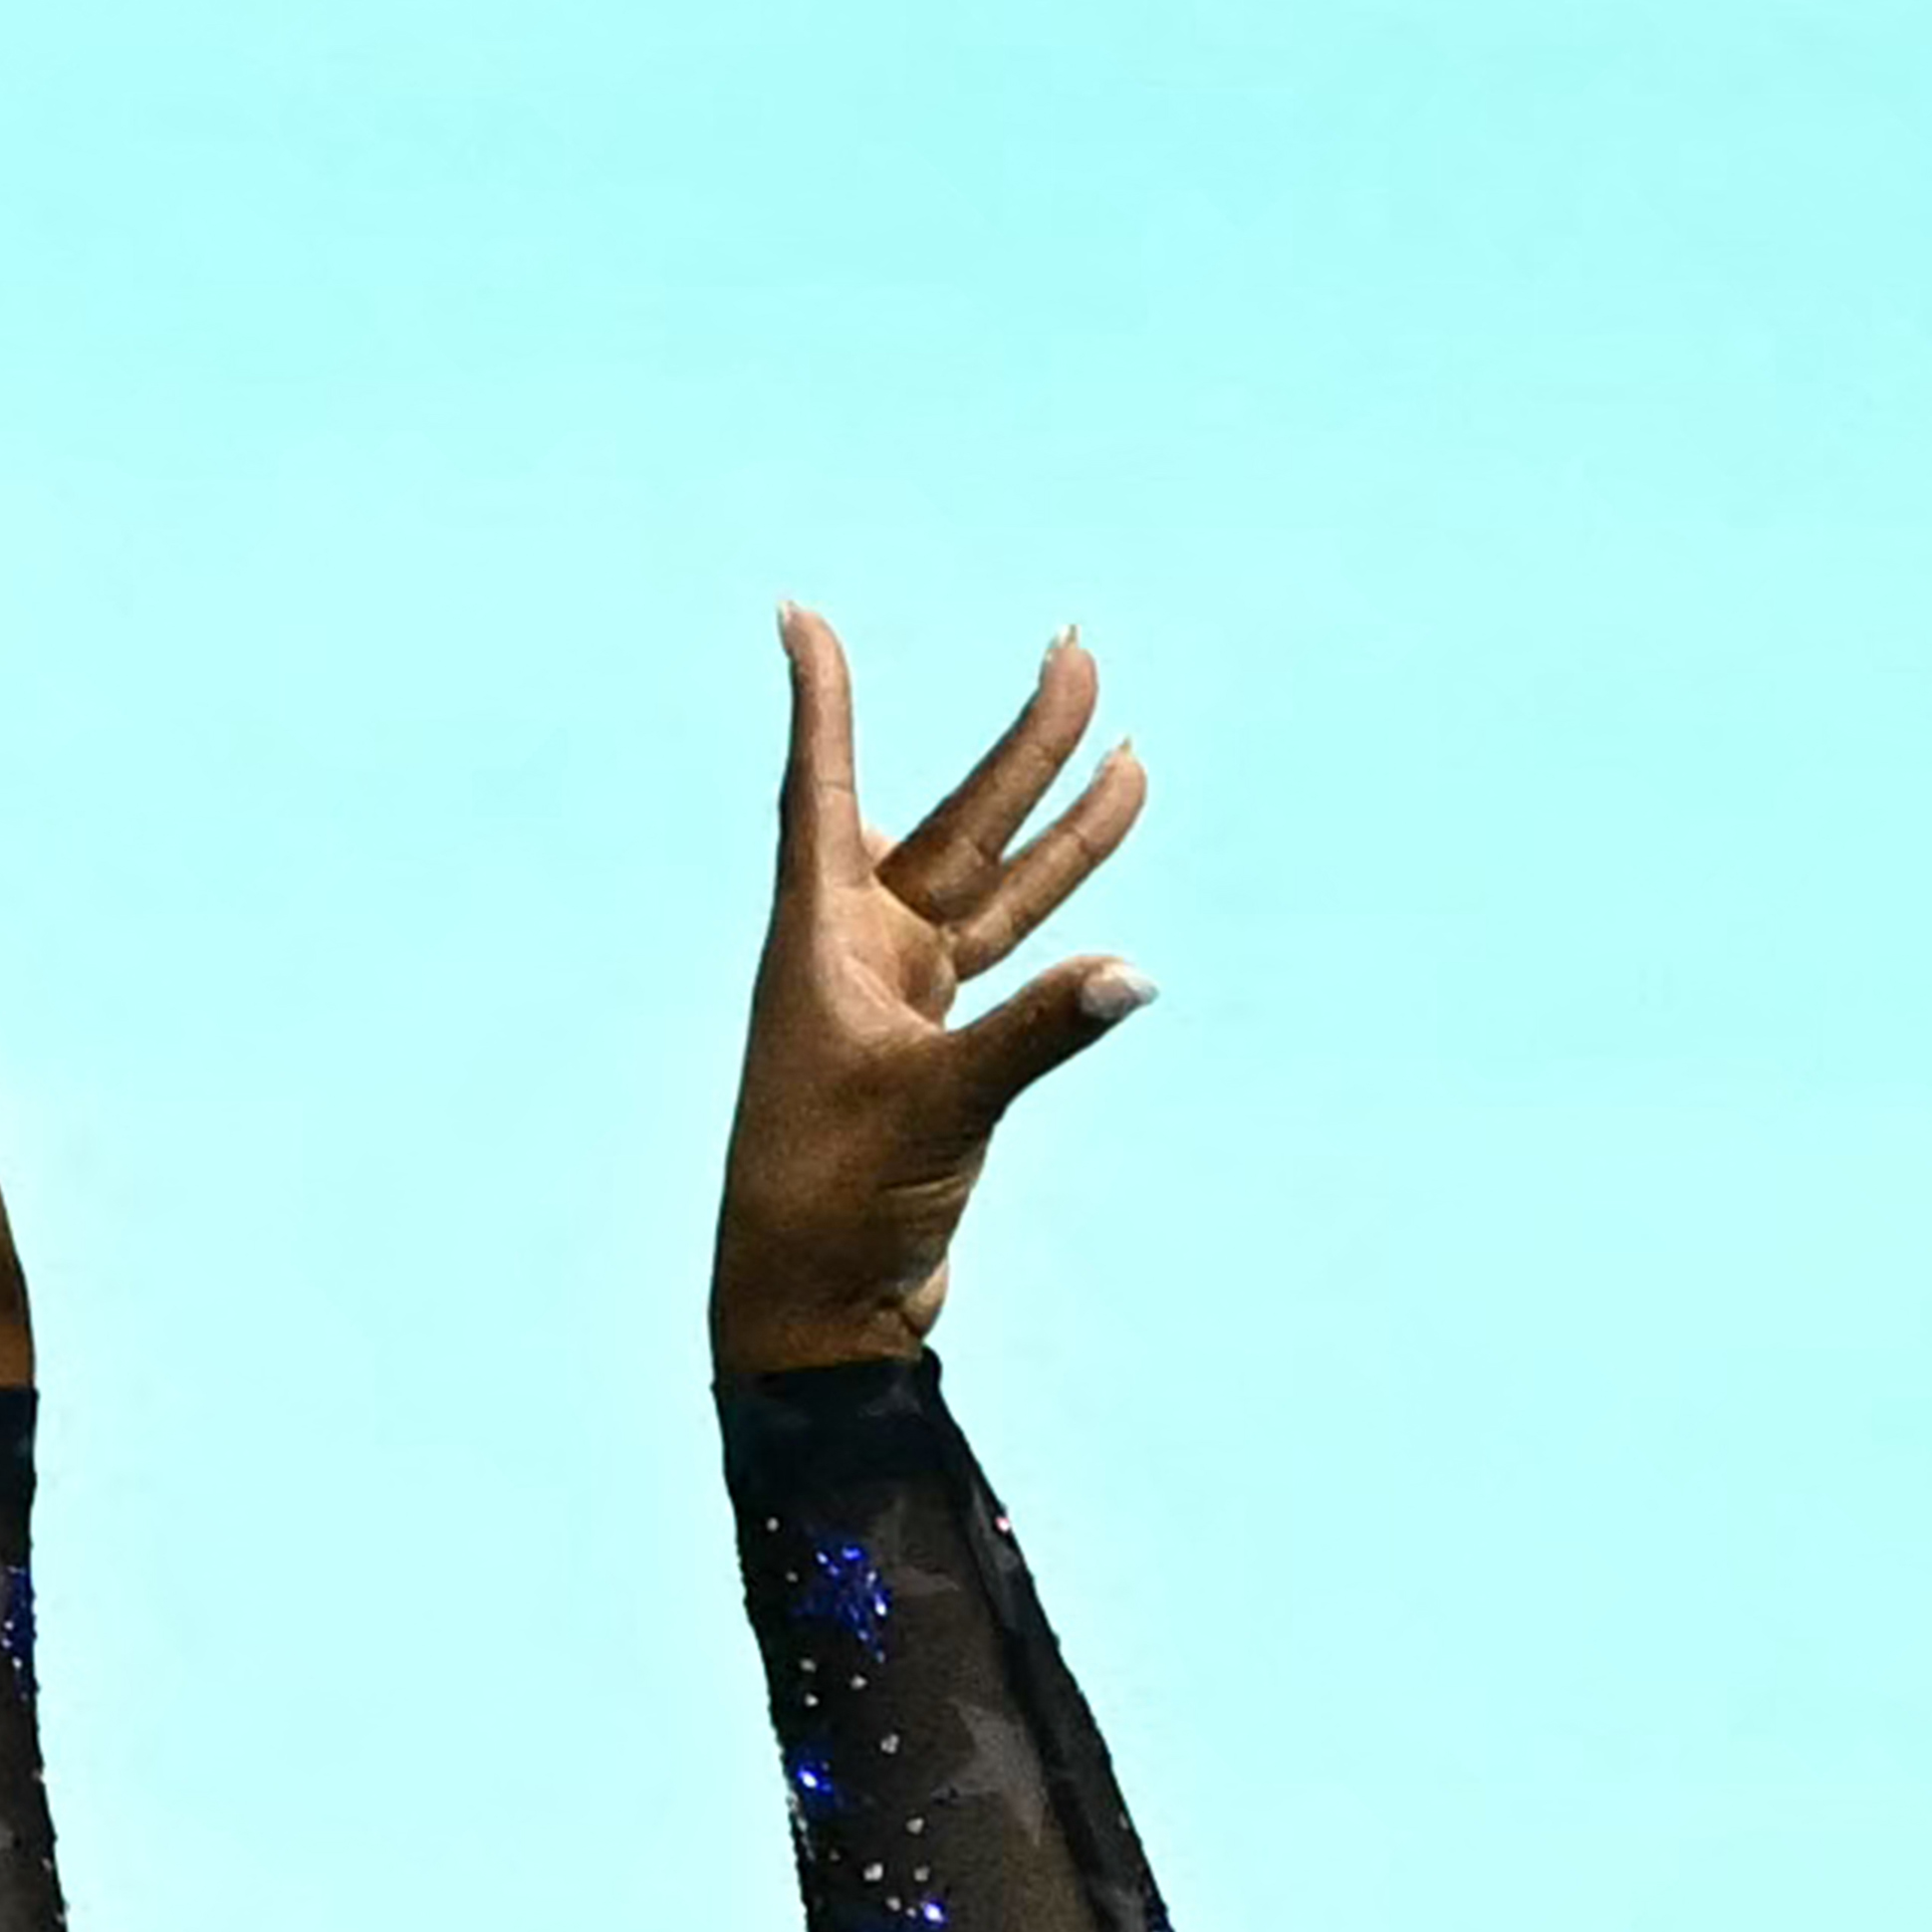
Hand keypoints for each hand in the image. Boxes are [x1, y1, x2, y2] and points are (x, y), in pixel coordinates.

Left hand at [714, 607, 1151, 1373]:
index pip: (822, 790)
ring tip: (1129, 750)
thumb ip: (1034, 1037)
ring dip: (1059, 829)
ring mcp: (901, 1004)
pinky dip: (1062, 933)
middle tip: (1076, 648)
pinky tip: (1116, 909)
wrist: (813, 1315)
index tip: (799, 616)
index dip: (821, 703)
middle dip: (1021, 745)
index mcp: (821, 941)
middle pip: (954, 824)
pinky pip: (1012, 967)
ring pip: (996, 892)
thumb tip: (1132, 975)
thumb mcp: (936, 1111)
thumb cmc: (831, 1207)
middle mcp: (859, 954)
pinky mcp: (937, 1057)